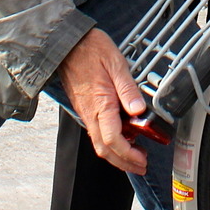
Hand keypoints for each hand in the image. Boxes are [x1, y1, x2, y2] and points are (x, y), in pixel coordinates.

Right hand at [56, 28, 148, 174]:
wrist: (67, 44)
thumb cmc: (91, 49)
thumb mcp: (116, 63)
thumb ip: (128, 88)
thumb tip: (139, 110)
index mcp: (101, 104)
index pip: (113, 139)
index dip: (128, 154)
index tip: (142, 158)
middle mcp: (91, 113)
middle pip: (105, 149)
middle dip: (124, 163)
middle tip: (141, 166)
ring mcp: (86, 112)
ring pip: (99, 144)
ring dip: (117, 156)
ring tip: (134, 157)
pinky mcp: (85, 109)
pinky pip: (96, 133)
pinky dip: (110, 144)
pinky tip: (122, 139)